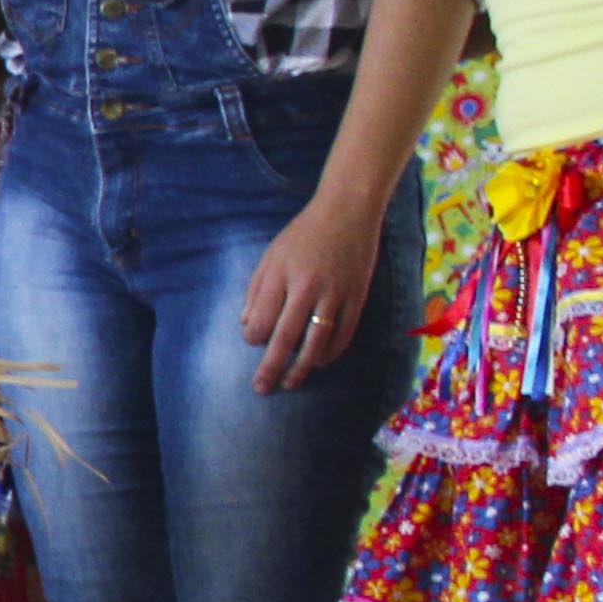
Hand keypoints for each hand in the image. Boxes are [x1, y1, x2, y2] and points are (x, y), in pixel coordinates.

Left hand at [240, 195, 383, 394]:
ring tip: (290, 383)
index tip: (252, 342)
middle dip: (271, 366)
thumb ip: (256, 290)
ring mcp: (335, 294)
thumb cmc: (302, 234)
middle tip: (260, 388)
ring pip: (317, 342)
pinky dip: (330, 352)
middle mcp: (307, 287)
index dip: (253, 337)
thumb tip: (245, 326)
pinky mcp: (357, 298)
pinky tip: (319, 363)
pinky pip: (344, 334)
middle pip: (285, 337)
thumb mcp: (271, 256)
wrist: (347, 213)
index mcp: (281, 275)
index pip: (261, 319)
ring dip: (302, 367)